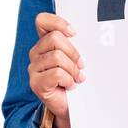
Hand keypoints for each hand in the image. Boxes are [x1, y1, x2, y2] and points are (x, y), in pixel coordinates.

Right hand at [28, 13, 84, 127]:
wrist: (72, 106)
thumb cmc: (76, 79)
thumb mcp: (77, 59)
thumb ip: (77, 45)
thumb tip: (93, 35)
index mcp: (45, 43)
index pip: (42, 21)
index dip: (58, 22)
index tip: (74, 33)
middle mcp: (36, 53)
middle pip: (54, 38)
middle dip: (73, 52)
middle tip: (81, 65)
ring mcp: (34, 68)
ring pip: (57, 57)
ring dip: (73, 69)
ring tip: (77, 78)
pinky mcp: (36, 83)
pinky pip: (56, 74)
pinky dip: (68, 80)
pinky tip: (70, 86)